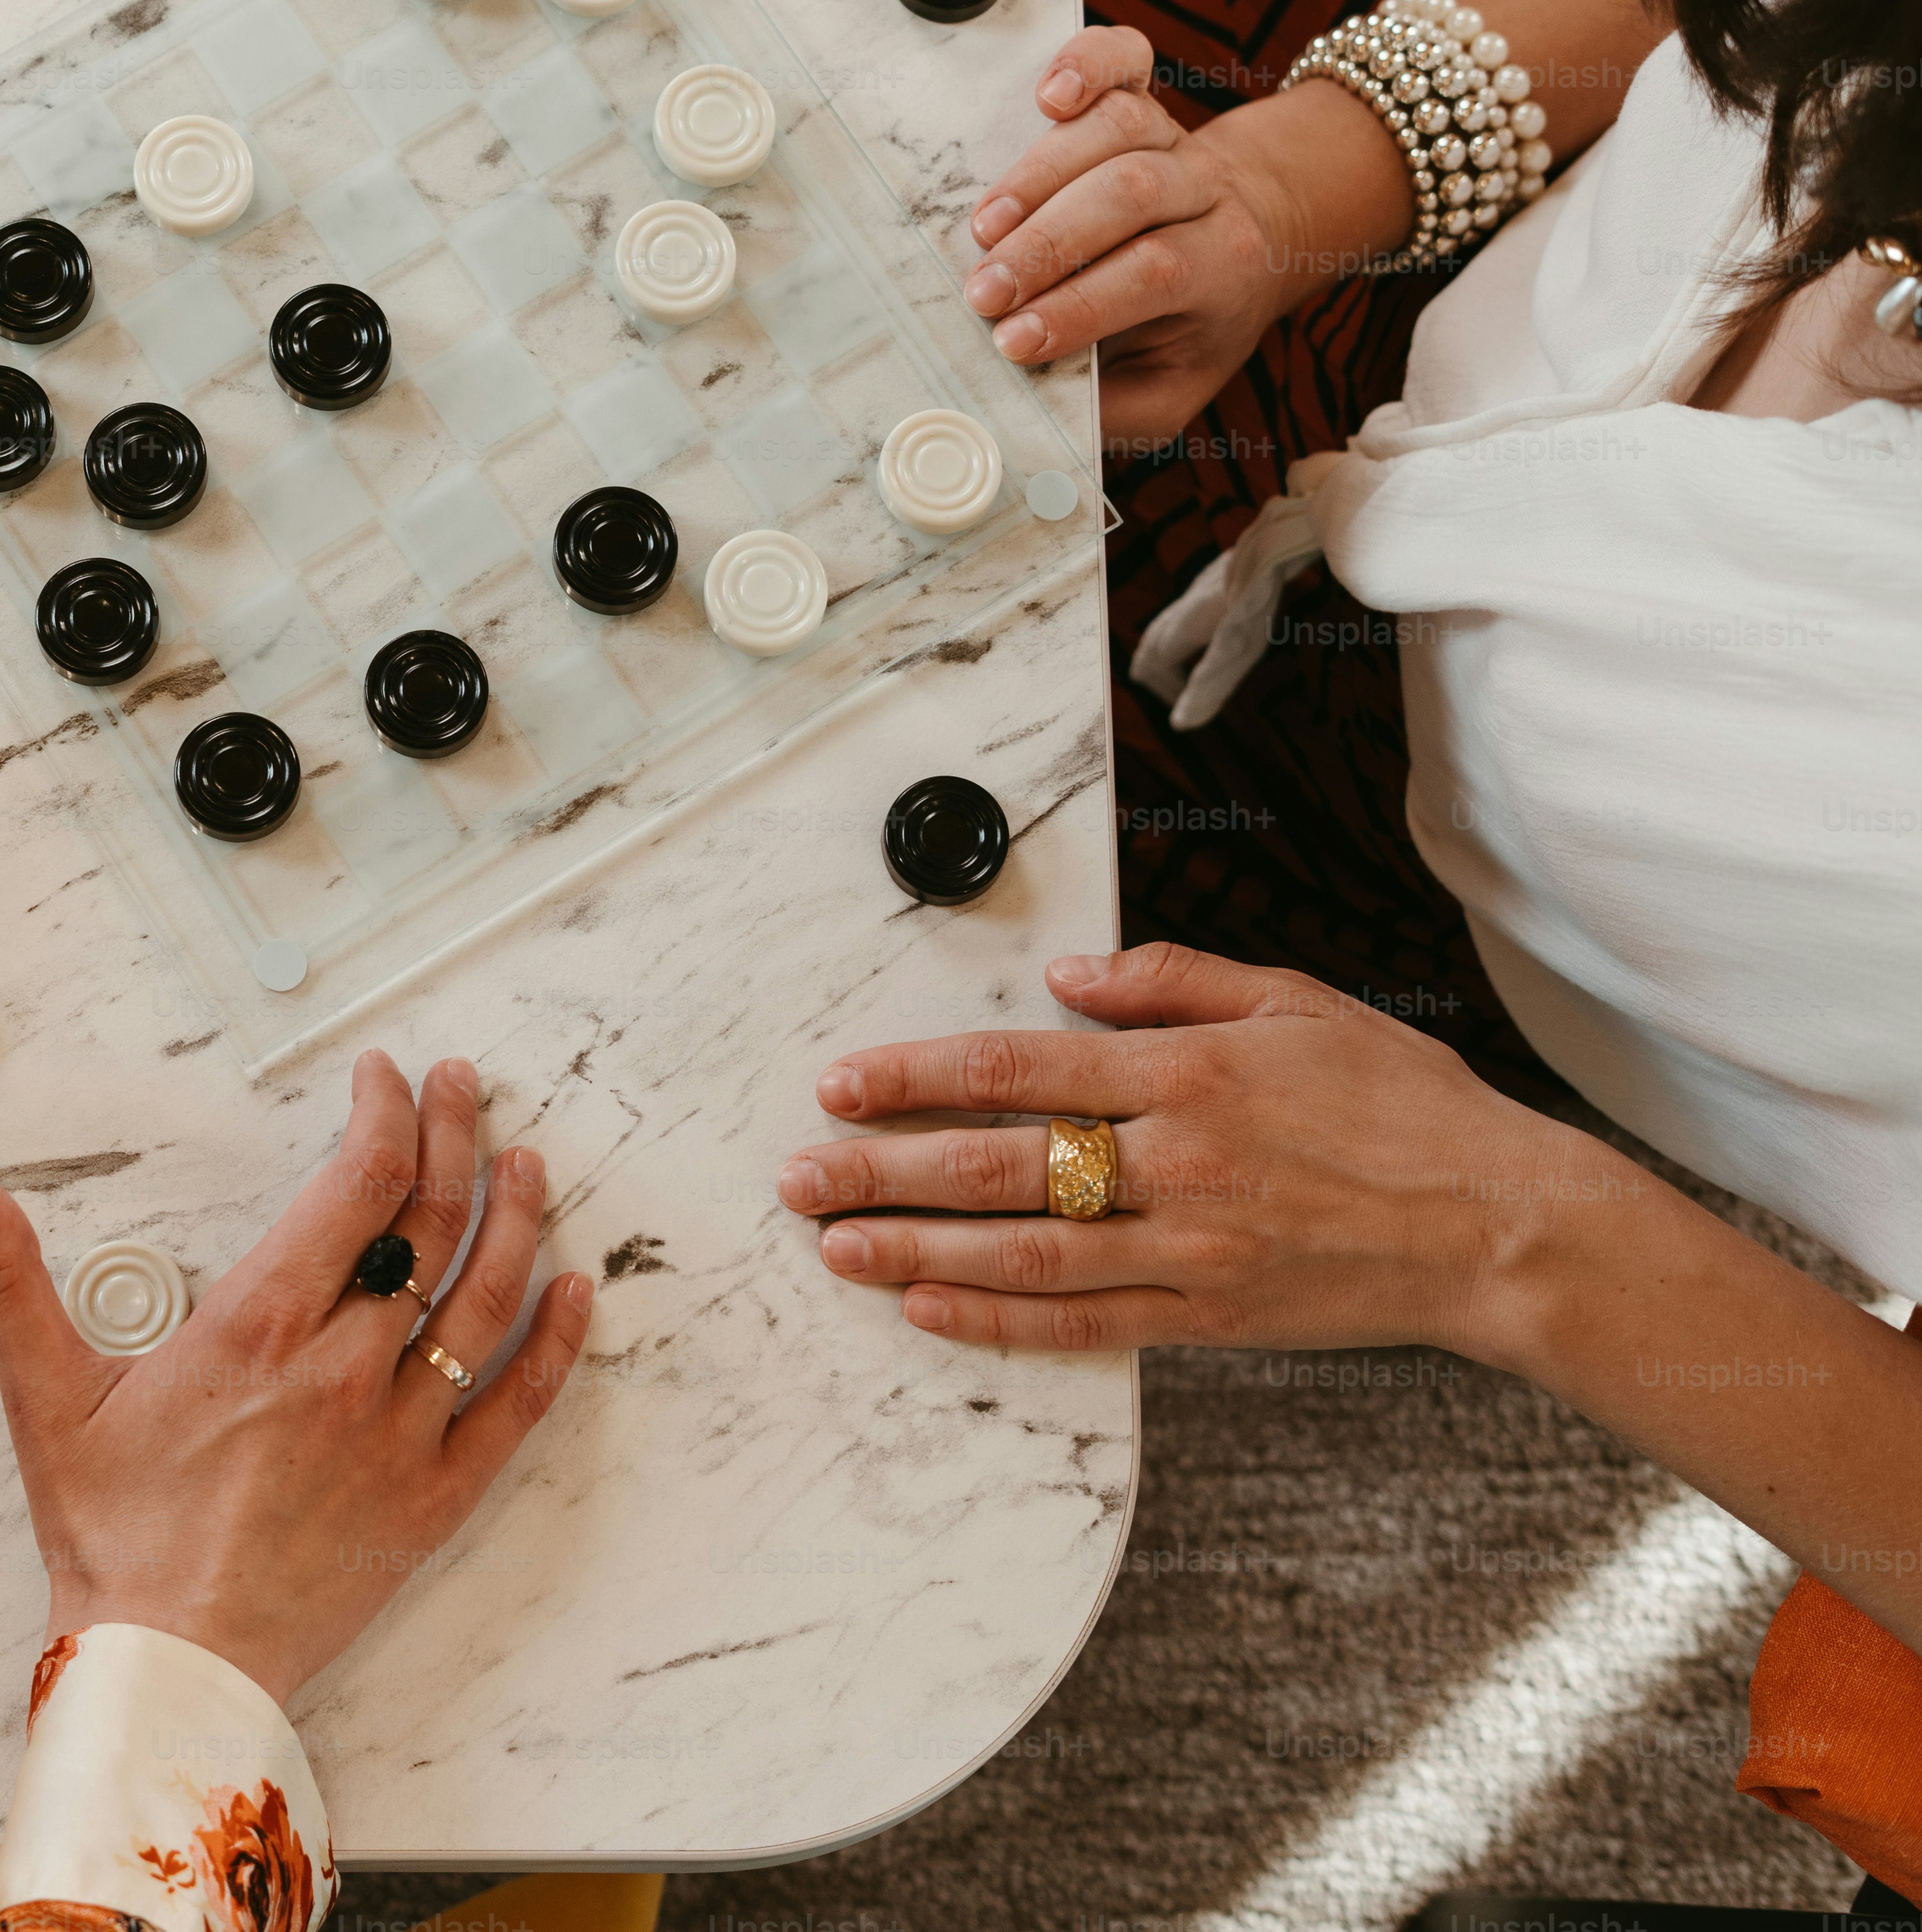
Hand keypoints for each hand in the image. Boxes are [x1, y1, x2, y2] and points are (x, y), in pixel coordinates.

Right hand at [0, 1052, 594, 1705]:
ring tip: (524, 1161)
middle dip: (456, 1136)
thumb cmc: (110, 1535)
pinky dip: (557, 1345)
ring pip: (485, 1301)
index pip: (355, 1186)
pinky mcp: (433, 1501)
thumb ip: (9, 1277)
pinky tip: (578, 1293)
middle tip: (465, 1085)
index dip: (384, 1114)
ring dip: (516, 1218)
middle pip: (431, 1225)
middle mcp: (346, 1368)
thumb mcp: (45, 1396)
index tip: (384, 1075)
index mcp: (261, 1327)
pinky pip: (517, 1410)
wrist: (167, 1665)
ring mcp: (400, 1435)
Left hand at [775, 943, 1621, 1361]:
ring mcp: (1192, 1251)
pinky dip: (998, 1319)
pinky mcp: (1212, 1318)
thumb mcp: (1298, 1003)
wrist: (1503, 1225)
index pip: (1018, 1070)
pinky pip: (1084, 1324)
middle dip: (883, 1171)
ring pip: (1023, 1254)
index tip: (843, 1083)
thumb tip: (1069, 978)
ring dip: (915, 1250)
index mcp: (1190, 1075)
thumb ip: (1174, 982)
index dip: (917, 1078)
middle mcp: (1179, 1164)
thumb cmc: (1406, 1107)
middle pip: (998, 1167)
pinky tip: (928, 1307)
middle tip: (799, 1176)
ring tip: (832, 1245)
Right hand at [964, 28, 1331, 452]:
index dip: (1081, 306)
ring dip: (1041, 173)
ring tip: (984, 226)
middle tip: (982, 291)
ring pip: (1118, 129)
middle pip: (1132, 194)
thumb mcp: (1175, 387)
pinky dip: (1085, 62)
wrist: (1259, 234)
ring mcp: (1172, 137)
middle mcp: (1202, 193)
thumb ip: (1115, 408)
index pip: (1155, 273)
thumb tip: (1037, 417)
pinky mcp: (1143, 96)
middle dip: (1047, 244)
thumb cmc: (1197, 320)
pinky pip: (1124, 59)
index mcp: (1219, 266)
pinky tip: (1047, 93)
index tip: (1014, 342)